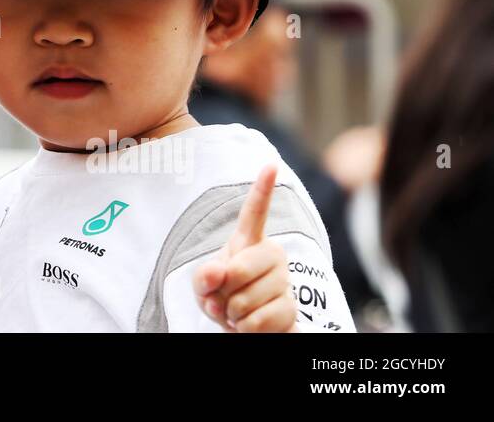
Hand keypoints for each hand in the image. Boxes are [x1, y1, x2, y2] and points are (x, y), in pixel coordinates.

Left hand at [192, 164, 298, 331]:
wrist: (241, 327)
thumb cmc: (221, 298)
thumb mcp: (203, 285)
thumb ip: (204, 276)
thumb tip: (216, 275)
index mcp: (249, 242)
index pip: (255, 213)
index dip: (262, 190)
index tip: (270, 164)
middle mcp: (273, 256)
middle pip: (239, 270)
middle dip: (222, 290)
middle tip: (224, 298)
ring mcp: (284, 282)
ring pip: (247, 299)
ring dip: (232, 313)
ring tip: (236, 312)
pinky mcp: (291, 309)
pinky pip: (259, 320)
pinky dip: (244, 327)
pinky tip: (248, 325)